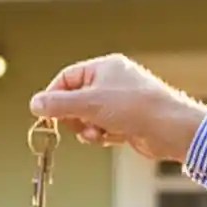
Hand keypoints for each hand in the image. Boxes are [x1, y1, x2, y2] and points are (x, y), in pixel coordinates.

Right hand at [28, 54, 206, 161]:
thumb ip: (59, 104)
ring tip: (96, 133)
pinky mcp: (126, 121)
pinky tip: (108, 138)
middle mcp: (112, 82)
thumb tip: (34, 103)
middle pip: (75, 99)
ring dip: (87, 128)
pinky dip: (100, 135)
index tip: (45, 114)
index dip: (54, 96)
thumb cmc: (134, 108)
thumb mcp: (89, 104)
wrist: (171, 130)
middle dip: (73, 116)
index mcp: (104, 67)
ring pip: (87, 117)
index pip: (67, 77)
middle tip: (75, 124)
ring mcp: (120, 103)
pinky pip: (101, 128)